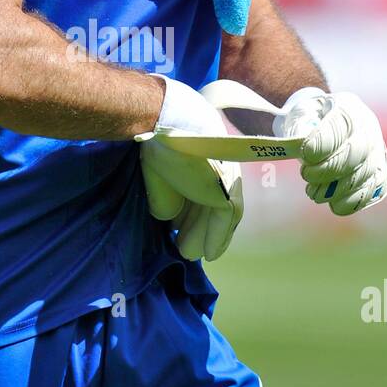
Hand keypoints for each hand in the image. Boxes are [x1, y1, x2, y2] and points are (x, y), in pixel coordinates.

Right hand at [139, 77, 243, 260]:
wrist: (166, 131)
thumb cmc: (159, 149)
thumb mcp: (160, 179)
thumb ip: (168, 199)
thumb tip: (170, 218)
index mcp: (203, 165)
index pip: (199, 196)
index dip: (187, 216)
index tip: (175, 230)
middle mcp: (218, 172)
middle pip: (209, 208)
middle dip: (195, 229)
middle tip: (182, 247)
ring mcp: (226, 181)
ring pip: (217, 216)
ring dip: (204, 237)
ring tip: (190, 254)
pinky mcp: (227, 191)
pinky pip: (223, 221)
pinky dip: (217, 238)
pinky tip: (208, 254)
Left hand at [280, 88, 386, 215]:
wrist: (325, 126)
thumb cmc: (310, 121)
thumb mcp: (301, 115)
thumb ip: (300, 128)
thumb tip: (301, 149)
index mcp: (349, 107)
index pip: (342, 123)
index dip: (325, 141)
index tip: (305, 153)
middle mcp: (368, 128)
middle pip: (357, 151)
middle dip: (329, 168)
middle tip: (306, 174)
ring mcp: (377, 152)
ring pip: (365, 174)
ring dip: (336, 189)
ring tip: (313, 192)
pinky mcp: (378, 173)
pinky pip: (371, 191)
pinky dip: (351, 201)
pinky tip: (332, 203)